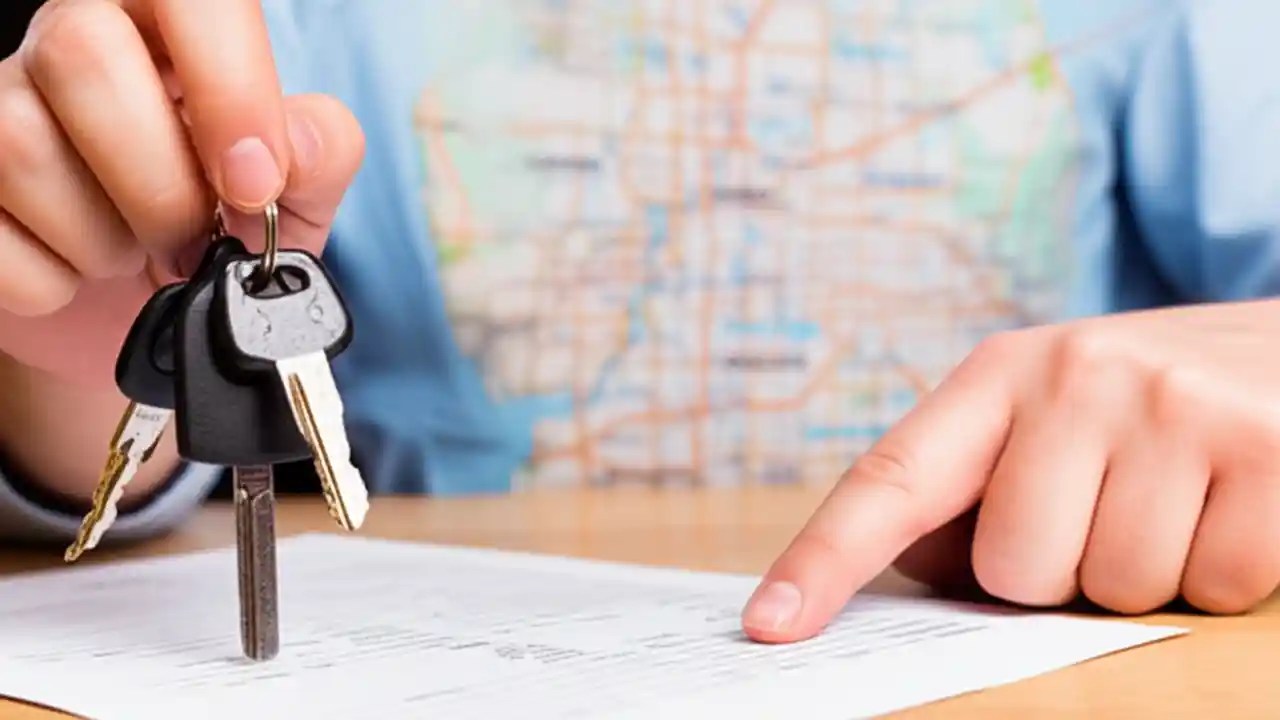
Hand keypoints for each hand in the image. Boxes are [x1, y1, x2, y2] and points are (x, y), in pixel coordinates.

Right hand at [0, 0, 364, 386]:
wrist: (147, 321)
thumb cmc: (221, 238)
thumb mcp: (295, 201)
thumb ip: (318, 158)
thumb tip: (294, 142)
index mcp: (165, 29)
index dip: (228, 84)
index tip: (254, 182)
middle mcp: (69, 46)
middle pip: (82, 52)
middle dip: (158, 178)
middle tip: (194, 238)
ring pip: (21, 142)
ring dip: (103, 237)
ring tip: (133, 255)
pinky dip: (52, 284)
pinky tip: (78, 278)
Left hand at [742, 300, 1279, 642]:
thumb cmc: (1146, 409)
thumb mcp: (1047, 423)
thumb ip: (974, 496)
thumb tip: (909, 575)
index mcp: (998, 375)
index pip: (891, 479)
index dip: (824, 559)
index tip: (771, 625)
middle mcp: (1074, 374)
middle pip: (1012, 569)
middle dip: (1059, 573)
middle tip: (1110, 505)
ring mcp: (1172, 405)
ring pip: (1113, 589)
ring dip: (1144, 575)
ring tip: (1175, 498)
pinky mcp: (1266, 447)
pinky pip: (1212, 588)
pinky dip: (1222, 574)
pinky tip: (1231, 505)